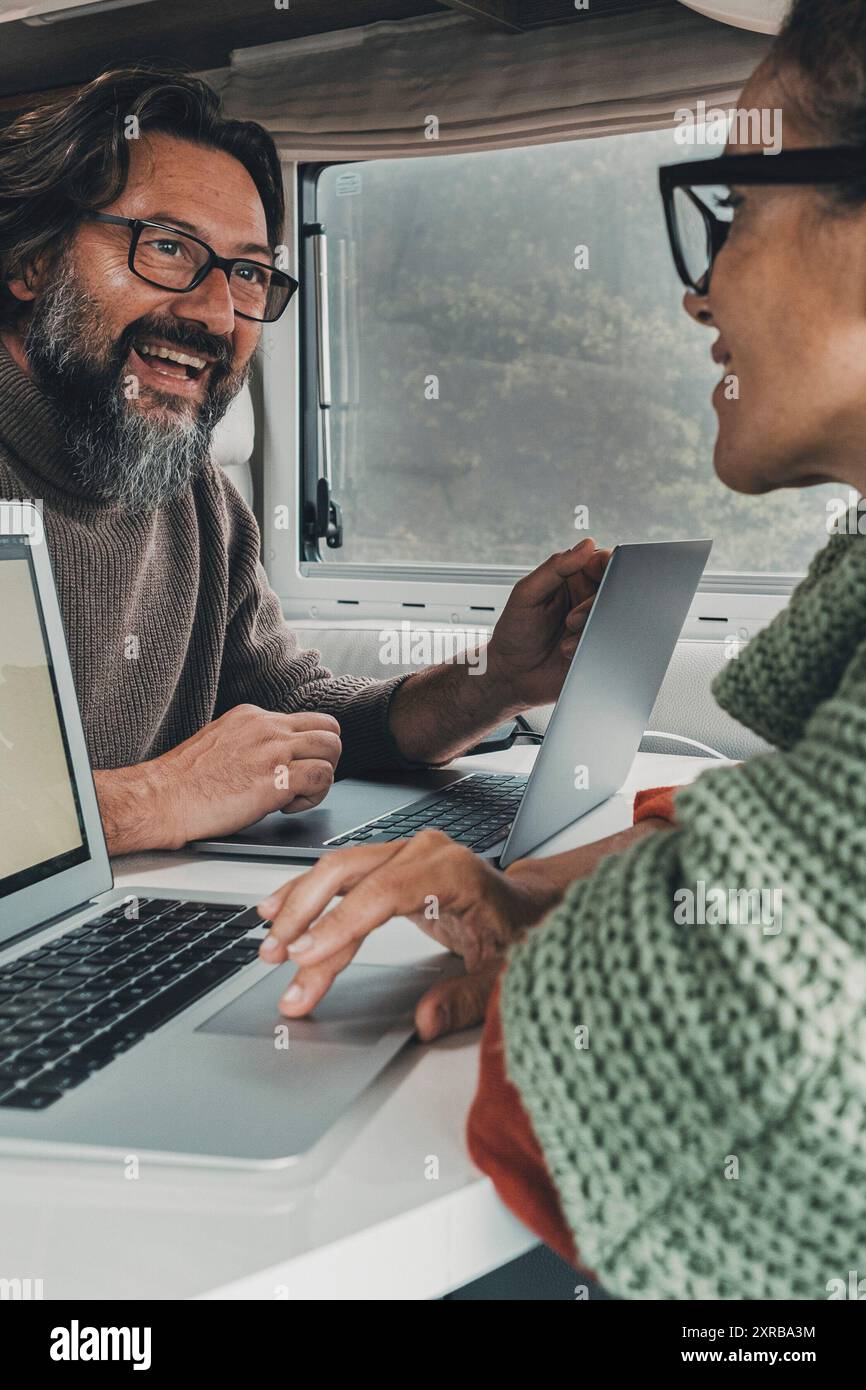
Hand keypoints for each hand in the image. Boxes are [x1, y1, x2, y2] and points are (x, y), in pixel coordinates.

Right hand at [95, 705, 341, 851]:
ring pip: (332, 748)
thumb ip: (250, 743)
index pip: (304, 720)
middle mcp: (266, 726)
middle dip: (324, 758)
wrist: (160, 799)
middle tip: (304, 781)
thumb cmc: (182, 783)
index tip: (292, 768)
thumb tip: (271, 758)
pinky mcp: (278, 777)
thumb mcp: (220, 743)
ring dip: (322, 777)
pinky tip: (286, 808)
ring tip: (295, 796)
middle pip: (328, 728)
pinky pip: (323, 777)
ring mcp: (274, 749)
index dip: (306, 748)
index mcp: (252, 716)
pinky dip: (313, 796)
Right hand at [256, 830, 555, 1039]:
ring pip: (337, 872)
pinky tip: (280, 908)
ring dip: (299, 907)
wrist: (531, 905)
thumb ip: (467, 999)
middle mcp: (424, 852)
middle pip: (347, 875)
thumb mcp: (505, 972)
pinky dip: (309, 894)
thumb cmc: (522, 931)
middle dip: (305, 918)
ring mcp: (406, 853)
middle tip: (275, 959)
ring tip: (269, 944)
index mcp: (451, 870)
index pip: (381, 893)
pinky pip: (343, 876)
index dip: (338, 924)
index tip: (304, 955)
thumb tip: (427, 1022)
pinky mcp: (393, 864)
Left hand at [486, 537, 611, 711]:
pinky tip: (570, 653)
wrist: (512, 677)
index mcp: (572, 579)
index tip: (604, 572)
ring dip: (592, 627)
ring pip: (615, 616)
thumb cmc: (514, 633)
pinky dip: (592, 646)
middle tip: (572, 619)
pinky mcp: (599, 648)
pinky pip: (612, 642)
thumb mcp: (527, 593)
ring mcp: (595, 624)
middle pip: (615, 588)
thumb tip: (586, 545)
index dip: (609, 563)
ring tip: (566, 638)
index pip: (602, 561)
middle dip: (595, 603)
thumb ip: (554, 567)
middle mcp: (587, 600)